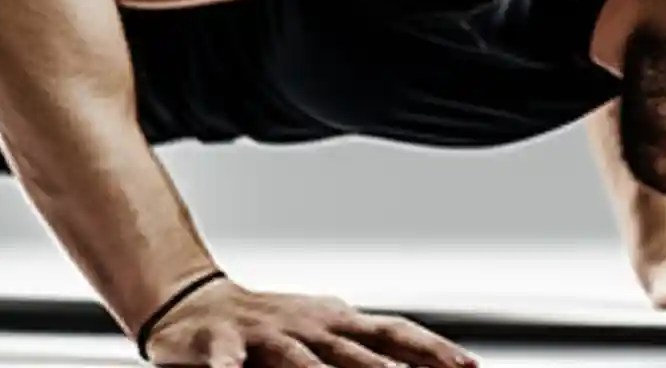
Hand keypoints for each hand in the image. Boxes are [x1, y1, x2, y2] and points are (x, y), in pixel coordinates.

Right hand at [142, 277, 478, 367]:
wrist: (196, 304)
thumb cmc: (270, 326)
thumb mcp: (325, 333)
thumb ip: (368, 352)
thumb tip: (421, 364)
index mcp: (337, 323)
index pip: (396, 333)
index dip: (433, 351)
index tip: (469, 367)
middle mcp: (308, 326)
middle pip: (355, 352)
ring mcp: (265, 335)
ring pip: (296, 359)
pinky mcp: (218, 344)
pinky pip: (223, 357)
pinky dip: (227, 367)